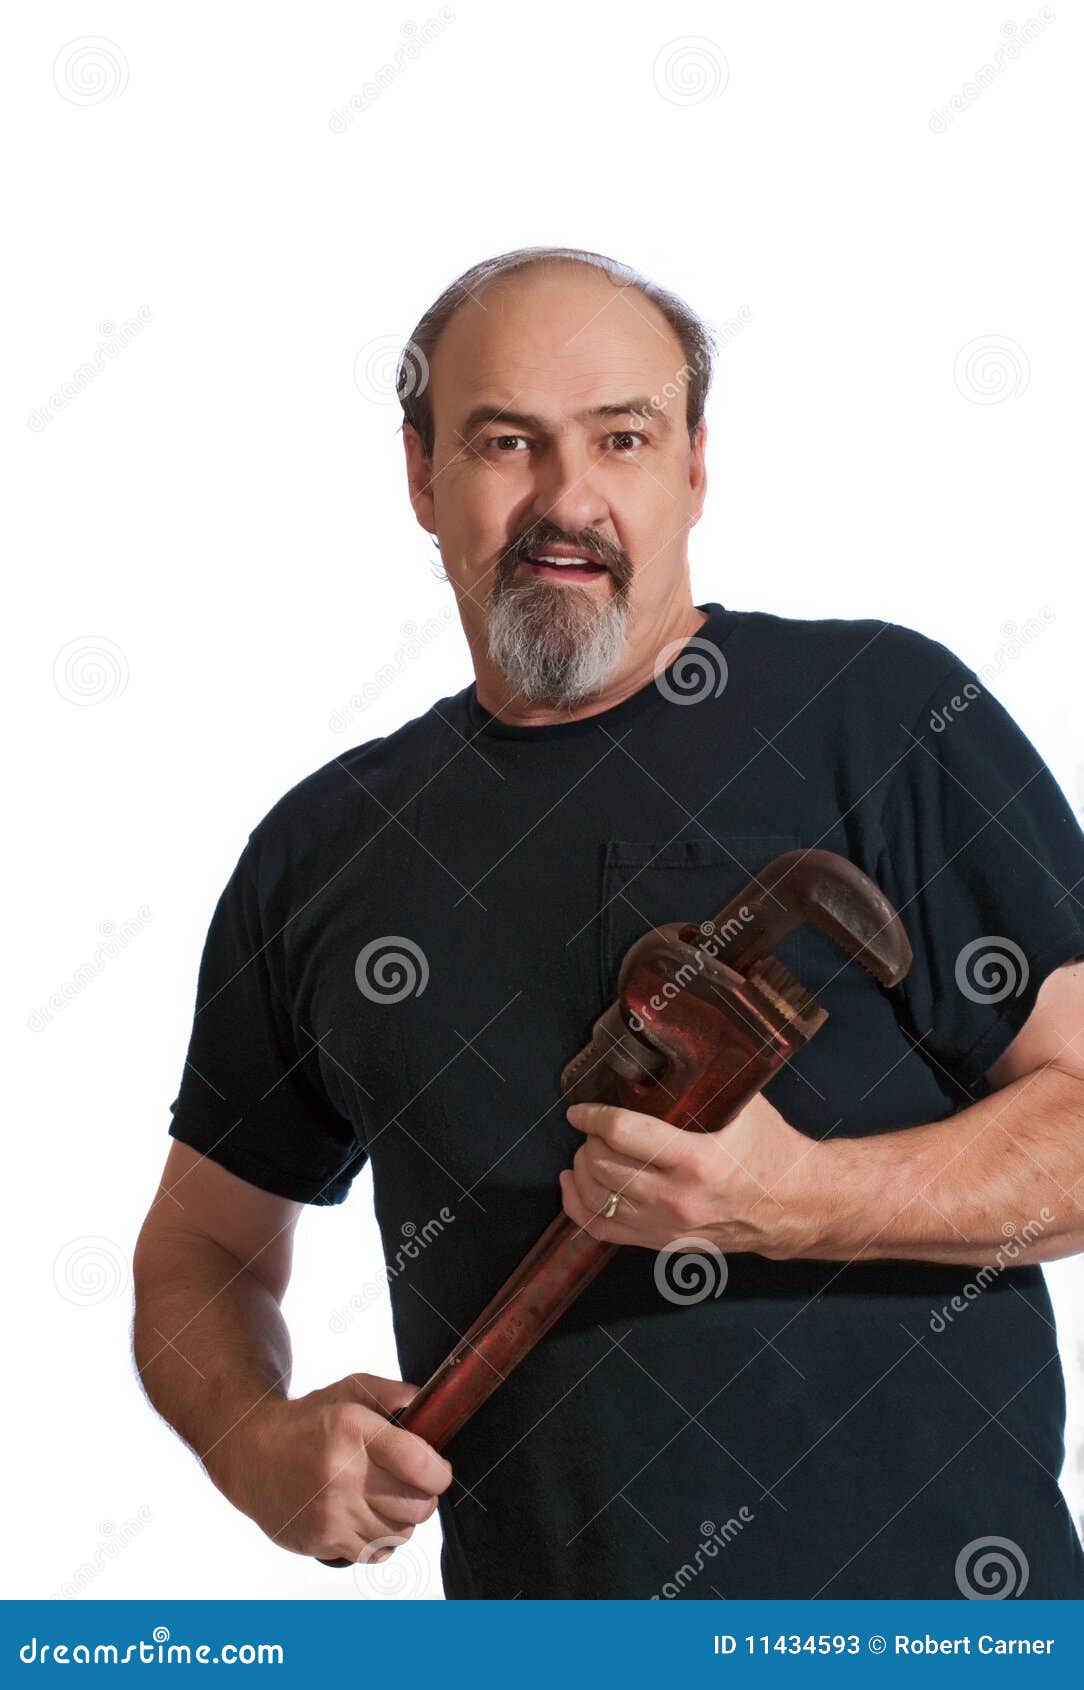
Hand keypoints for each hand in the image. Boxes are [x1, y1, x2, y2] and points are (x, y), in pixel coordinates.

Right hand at [210, 1371, 453, 1564]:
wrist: (252, 1454)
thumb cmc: (308, 1421)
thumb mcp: (351, 1390)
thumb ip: (396, 1394)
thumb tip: (435, 1409)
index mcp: (353, 1429)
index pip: (419, 1464)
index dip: (439, 1472)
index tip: (437, 1470)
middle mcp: (342, 1473)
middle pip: (417, 1506)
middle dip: (424, 1497)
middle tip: (412, 1486)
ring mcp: (330, 1512)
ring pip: (399, 1534)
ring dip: (401, 1519)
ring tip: (385, 1500)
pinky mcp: (320, 1540)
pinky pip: (374, 1553)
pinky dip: (380, 1540)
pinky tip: (367, 1518)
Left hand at [559, 1091, 825, 1259]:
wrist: (796, 1205)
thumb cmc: (771, 1150)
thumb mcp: (744, 1105)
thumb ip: (707, 1078)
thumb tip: (673, 1041)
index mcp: (698, 1160)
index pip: (623, 1134)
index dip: (593, 1117)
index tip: (579, 1109)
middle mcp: (678, 1199)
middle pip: (604, 1166)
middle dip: (590, 1141)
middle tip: (593, 1127)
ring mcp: (668, 1227)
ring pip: (598, 1198)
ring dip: (583, 1169)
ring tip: (587, 1150)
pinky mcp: (663, 1243)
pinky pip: (602, 1230)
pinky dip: (579, 1205)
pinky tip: (574, 1183)